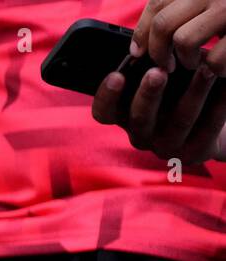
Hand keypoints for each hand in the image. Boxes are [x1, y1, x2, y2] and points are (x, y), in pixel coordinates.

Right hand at [91, 61, 225, 161]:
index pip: (104, 114)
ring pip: (179, 119)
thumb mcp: (158, 87)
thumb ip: (150, 72)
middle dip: (149, 93)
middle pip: (140, 117)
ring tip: (206, 69)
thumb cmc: (176, 97)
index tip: (116, 76)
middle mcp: (141, 135)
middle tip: (157, 70)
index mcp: (126, 118)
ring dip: (193, 92)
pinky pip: (207, 127)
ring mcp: (166, 146)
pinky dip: (219, 104)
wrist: (204, 130)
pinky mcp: (192, 154)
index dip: (106, 97)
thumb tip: (154, 49)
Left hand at [132, 0, 225, 72]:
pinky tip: (219, 66)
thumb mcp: (206, 5)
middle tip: (167, 64)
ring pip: (184, 40)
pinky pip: (213, 59)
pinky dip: (214, 69)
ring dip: (187, 60)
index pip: (158, 2)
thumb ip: (181, 12)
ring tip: (196, 62)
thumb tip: (140, 44)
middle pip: (163, 23)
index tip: (137, 51)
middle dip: (159, 51)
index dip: (142, 31)